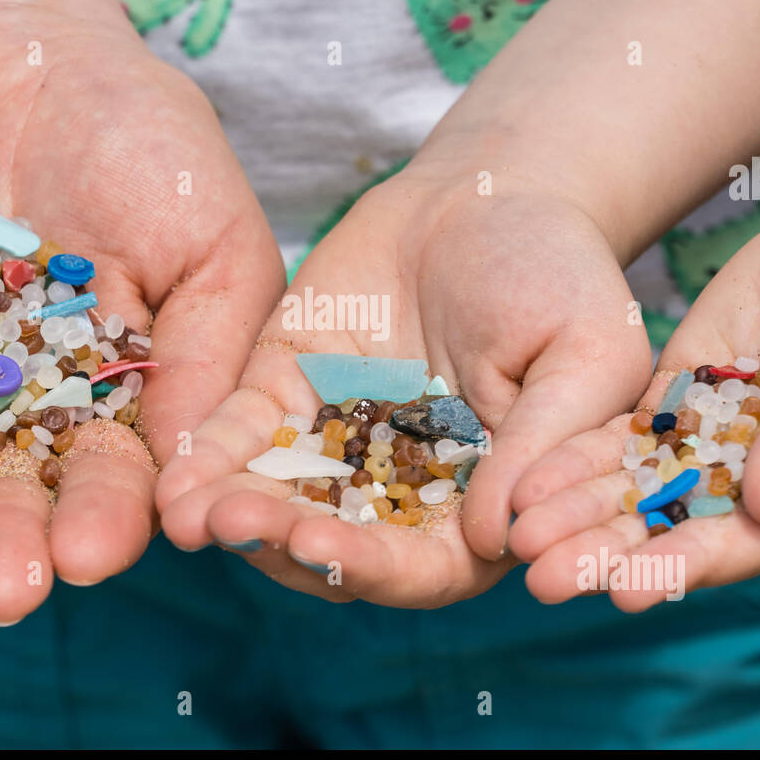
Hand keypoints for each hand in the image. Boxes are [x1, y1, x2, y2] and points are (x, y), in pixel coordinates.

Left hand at [0, 0, 282, 624]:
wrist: (21, 25)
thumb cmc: (141, 134)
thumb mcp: (220, 240)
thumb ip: (216, 353)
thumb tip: (197, 480)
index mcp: (101, 382)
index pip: (103, 464)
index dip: (103, 510)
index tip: (107, 551)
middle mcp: (6, 383)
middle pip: (3, 475)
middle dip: (7, 534)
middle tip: (9, 591)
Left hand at [156, 164, 651, 606]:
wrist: (488, 193)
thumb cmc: (556, 274)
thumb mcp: (584, 352)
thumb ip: (545, 440)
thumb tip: (499, 537)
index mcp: (480, 503)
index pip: (425, 565)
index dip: (374, 565)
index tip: (324, 546)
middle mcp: (399, 490)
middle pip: (335, 544)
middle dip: (283, 542)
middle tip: (236, 526)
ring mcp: (335, 443)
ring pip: (278, 497)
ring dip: (233, 512)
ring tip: (190, 511)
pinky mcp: (285, 391)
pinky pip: (242, 431)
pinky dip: (209, 451)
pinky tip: (176, 471)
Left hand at [510, 188, 759, 609]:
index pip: (752, 545)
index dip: (686, 567)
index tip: (624, 591)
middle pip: (679, 531)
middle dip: (608, 553)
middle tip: (540, 578)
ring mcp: (717, 449)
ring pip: (639, 491)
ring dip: (579, 514)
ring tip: (517, 538)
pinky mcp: (681, 408)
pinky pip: (623, 441)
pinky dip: (578, 460)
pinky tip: (527, 480)